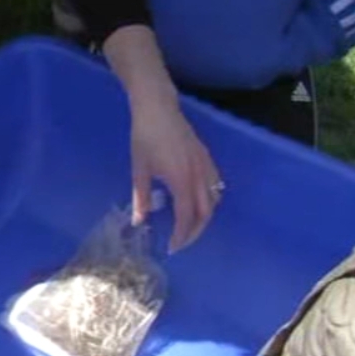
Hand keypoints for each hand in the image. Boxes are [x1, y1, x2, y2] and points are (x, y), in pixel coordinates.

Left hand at [130, 100, 221, 252]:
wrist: (157, 107)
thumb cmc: (145, 137)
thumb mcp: (139, 169)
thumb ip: (141, 198)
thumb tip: (139, 222)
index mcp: (181, 180)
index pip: (187, 216)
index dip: (182, 235)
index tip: (173, 247)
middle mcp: (198, 175)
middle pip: (205, 212)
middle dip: (195, 231)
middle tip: (181, 242)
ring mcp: (205, 165)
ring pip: (214, 199)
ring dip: (204, 217)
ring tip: (189, 226)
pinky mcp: (206, 157)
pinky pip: (215, 185)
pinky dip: (210, 200)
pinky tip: (197, 203)